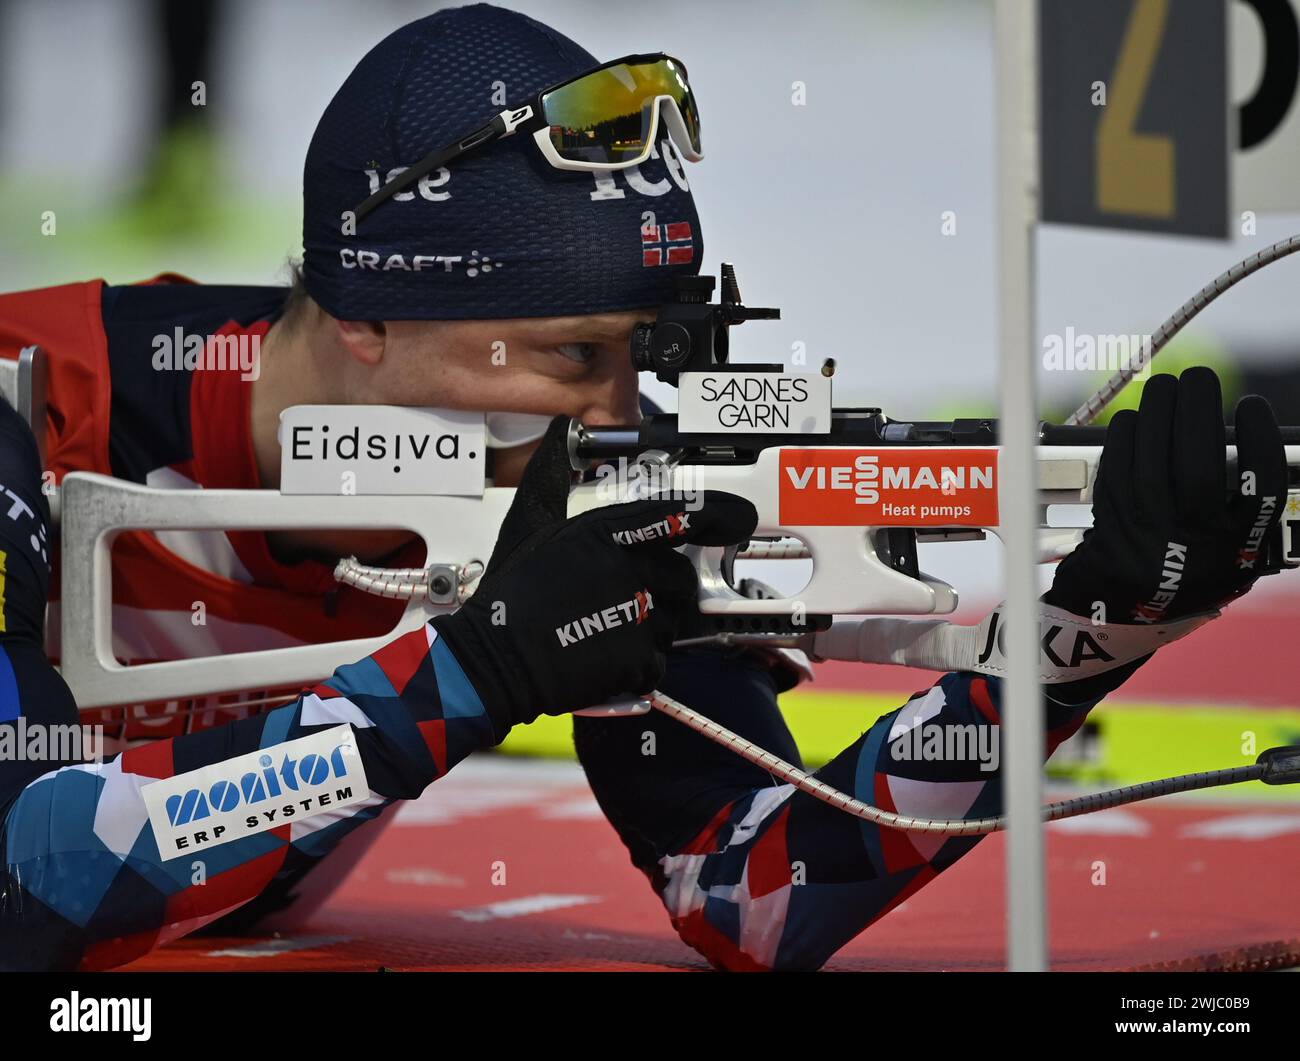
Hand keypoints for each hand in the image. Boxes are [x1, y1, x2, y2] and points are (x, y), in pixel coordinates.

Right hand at [432, 417, 756, 729]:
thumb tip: (562, 433)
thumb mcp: (529, 523)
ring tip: (604, 630)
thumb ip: (553, 475)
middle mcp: (631, 568)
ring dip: (649, 626)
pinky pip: (658, 659)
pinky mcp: (639, 657)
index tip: (738, 518)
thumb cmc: (511, 596)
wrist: (495, 660)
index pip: (679, 516)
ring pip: (672, 619)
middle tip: (616, 602)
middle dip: (659, 588)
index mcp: (607, 531)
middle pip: (678, 576)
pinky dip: (639, 663)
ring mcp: (639, 614)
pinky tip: (604, 655)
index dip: (718, 515)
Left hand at [1045, 368, 1286, 624]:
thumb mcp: (1232, 548)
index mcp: (1239, 550)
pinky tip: (1136, 418)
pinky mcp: (1111, 526)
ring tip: (1165, 387)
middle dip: (1197, 413)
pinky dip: (1126, 436)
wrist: (1124, 608)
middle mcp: (1194, 547)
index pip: (1261, 493)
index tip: (1251, 406)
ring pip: (1151, 465)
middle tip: (1198, 379)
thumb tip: (1243, 428)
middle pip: (1198, 472)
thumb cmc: (1186, 564)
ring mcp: (1148, 537)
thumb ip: (1243, 502)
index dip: (1258, 442)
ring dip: (1157, 413)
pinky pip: (1117, 469)